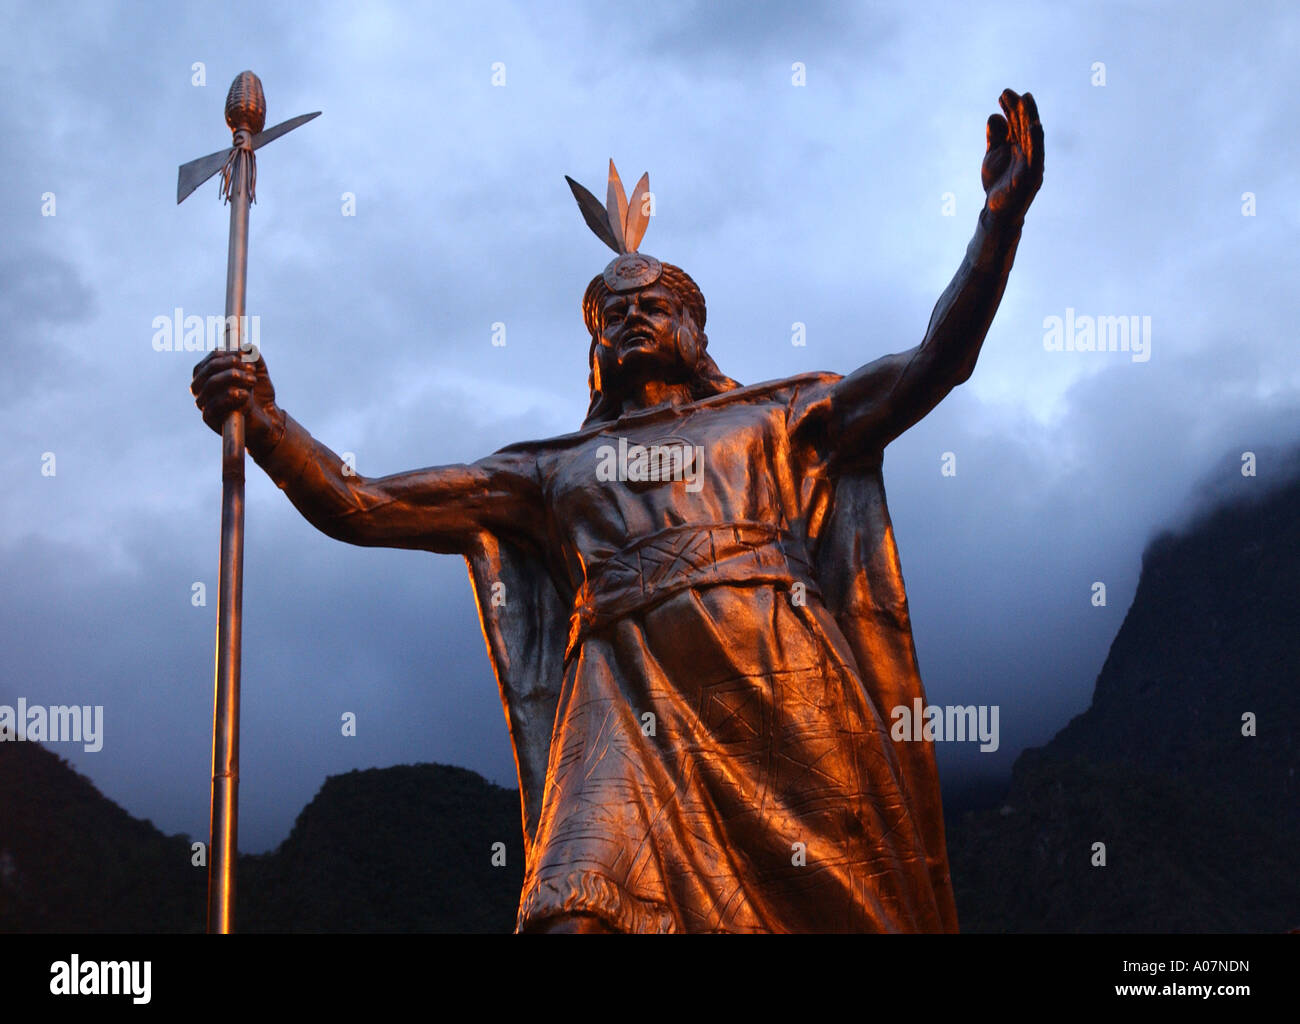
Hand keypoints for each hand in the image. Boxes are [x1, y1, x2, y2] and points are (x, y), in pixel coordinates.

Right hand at [191, 349, 283, 453]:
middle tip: (251, 368)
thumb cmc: (258, 393)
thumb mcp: (258, 371)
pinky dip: (231, 396)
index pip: (212, 358)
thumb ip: (253, 357)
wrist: (267, 417)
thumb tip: (247, 347)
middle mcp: (201, 387)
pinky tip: (245, 395)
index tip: (245, 355)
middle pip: (209, 369)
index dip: (229, 354)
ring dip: (234, 377)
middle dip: (232, 365)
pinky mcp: (209, 418)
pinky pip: (214, 405)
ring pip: (211, 383)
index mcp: (208, 373)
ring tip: (252, 380)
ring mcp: (203, 402)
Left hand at [982, 89, 1043, 222]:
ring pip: (1032, 136)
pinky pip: (1036, 155)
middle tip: (1008, 92)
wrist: (998, 211)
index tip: (1003, 94)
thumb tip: (995, 116)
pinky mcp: (1032, 175)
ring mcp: (1032, 163)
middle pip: (1024, 126)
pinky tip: (1034, 126)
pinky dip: (1036, 141)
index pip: (1017, 123)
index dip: (1011, 109)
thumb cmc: (998, 183)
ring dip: (1029, 117)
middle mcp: (1028, 152)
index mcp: (1020, 146)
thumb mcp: (993, 156)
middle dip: (1018, 108)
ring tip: (1026, 100)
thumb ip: (995, 137)